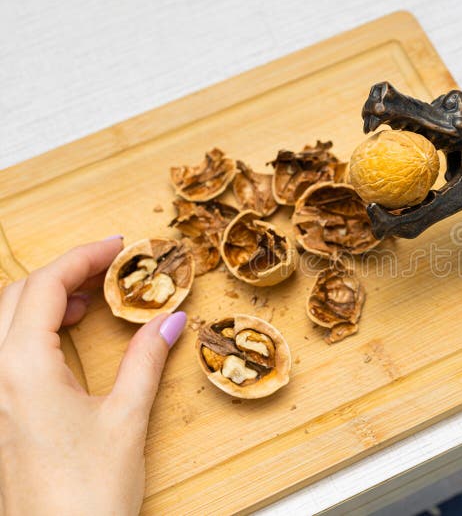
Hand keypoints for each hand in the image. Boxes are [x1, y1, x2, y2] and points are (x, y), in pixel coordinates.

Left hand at [0, 237, 186, 514]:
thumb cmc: (88, 494)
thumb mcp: (126, 419)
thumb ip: (146, 360)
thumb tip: (170, 319)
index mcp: (22, 369)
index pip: (43, 286)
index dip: (82, 257)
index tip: (117, 245)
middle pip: (15, 295)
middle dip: (62, 272)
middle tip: (108, 269)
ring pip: (3, 322)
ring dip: (42, 299)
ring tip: (88, 300)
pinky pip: (4, 351)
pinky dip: (33, 329)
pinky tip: (65, 339)